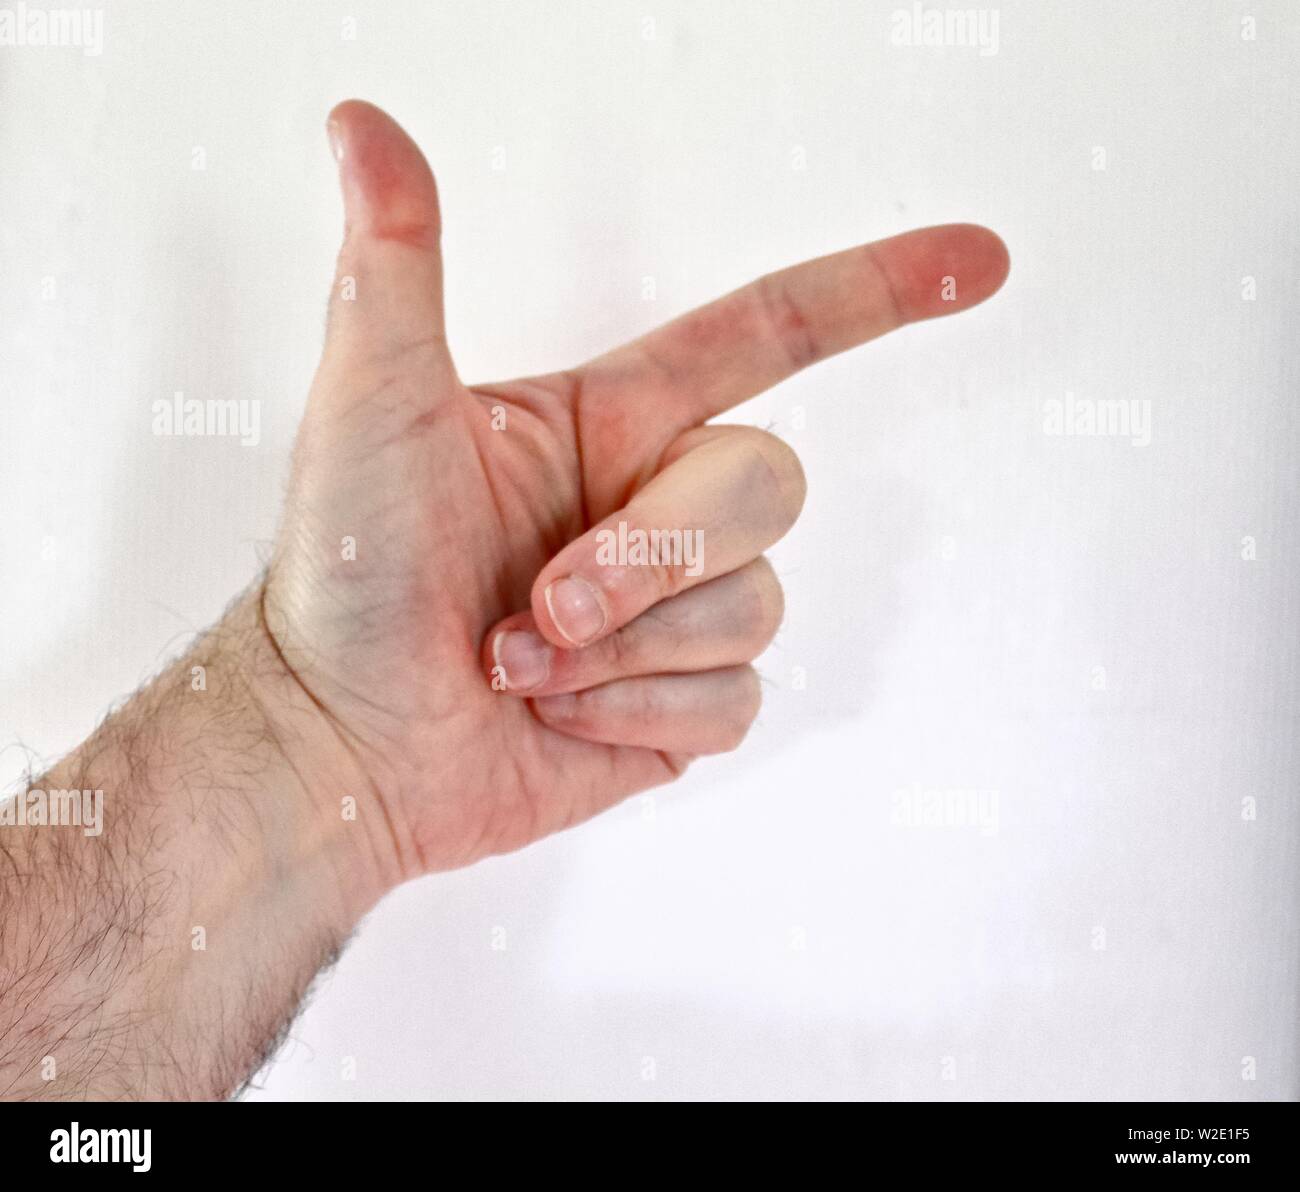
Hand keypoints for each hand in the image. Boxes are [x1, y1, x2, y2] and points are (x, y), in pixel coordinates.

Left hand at [263, 100, 1009, 887]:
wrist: (344, 744)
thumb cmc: (344, 572)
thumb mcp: (372, 402)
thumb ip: (396, 264)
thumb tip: (363, 124)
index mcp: (611, 422)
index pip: (769, 335)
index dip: (874, 293)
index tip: (976, 263)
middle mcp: (656, 507)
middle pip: (769, 484)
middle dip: (656, 550)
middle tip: (543, 593)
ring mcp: (674, 610)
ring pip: (754, 602)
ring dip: (625, 643)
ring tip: (521, 657)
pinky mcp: (679, 704)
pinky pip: (733, 699)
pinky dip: (634, 713)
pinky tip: (556, 712)